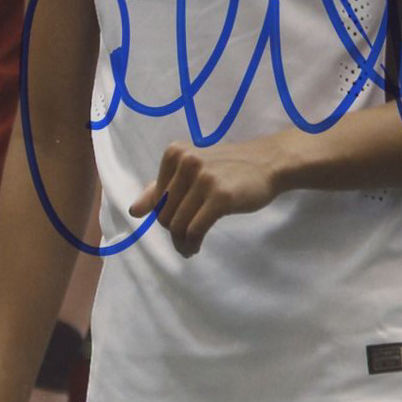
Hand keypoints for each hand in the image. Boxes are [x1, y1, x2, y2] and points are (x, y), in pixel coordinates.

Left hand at [130, 135, 288, 255]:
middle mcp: (186, 162)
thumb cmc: (229, 168)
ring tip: (189, 247)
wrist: (268, 163)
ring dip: (181, 243)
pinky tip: (195, 247)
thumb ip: (162, 187)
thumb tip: (134, 210)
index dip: (165, 216)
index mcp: (175, 153)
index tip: (179, 222)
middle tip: (187, 239)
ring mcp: (203, 179)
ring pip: (178, 225)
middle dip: (174, 232)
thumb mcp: (193, 170)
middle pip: (165, 214)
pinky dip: (191, 244)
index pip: (157, 199)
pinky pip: (195, 230)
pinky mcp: (220, 197)